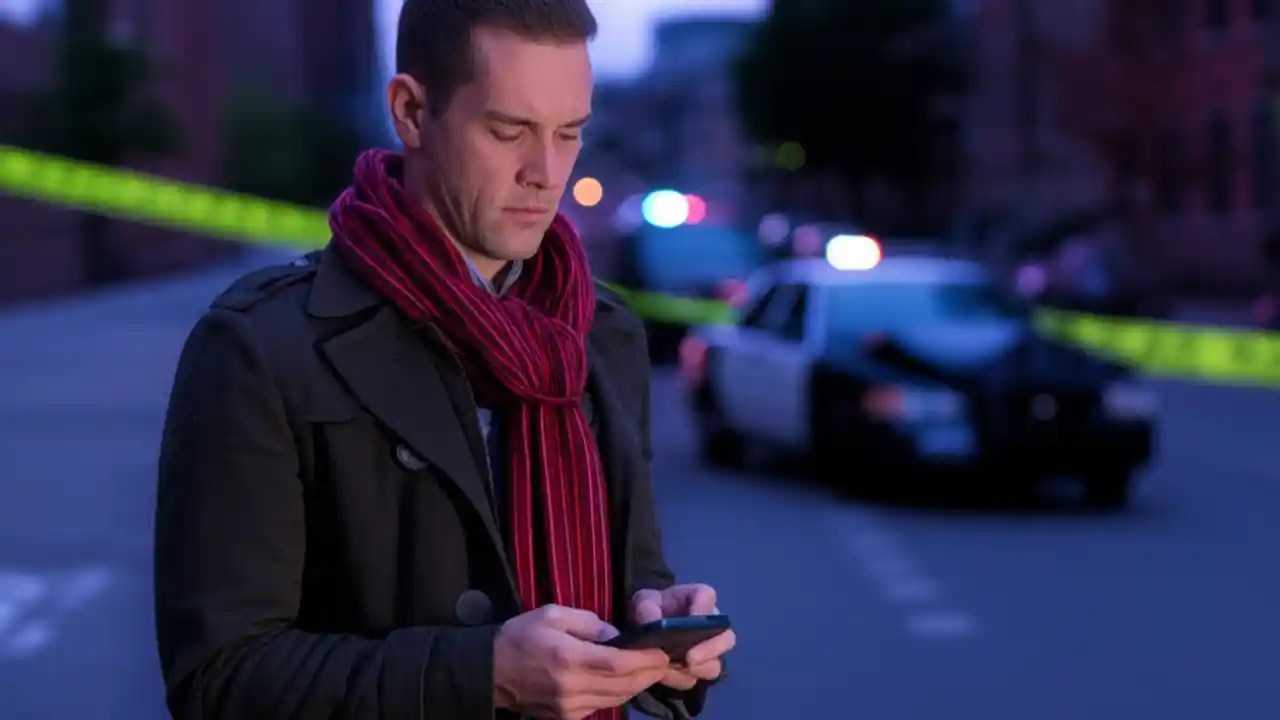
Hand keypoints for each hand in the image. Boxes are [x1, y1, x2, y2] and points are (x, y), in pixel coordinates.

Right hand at [493, 604, 671, 719]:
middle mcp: (574, 688)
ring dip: (638, 685)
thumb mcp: (552, 614)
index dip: (647, 660)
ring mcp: (571, 708)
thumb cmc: (521, 636)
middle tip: (667, 660)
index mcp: (570, 659)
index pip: (620, 664)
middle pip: (624, 685)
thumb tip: (616, 636)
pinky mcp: (567, 718)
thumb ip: (588, 623)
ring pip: (617, 699)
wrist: (489, 672)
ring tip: (652, 669)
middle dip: (649, 673)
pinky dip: (619, 693)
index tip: (665, 652)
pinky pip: (603, 705)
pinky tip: (625, 681)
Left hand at [631, 584, 735, 690]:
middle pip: (726, 637)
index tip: (692, 622)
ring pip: (716, 663)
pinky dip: (682, 677)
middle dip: (711, 649)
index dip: (703, 609)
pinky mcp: (694, 670)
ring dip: (700, 668)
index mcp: (697, 598)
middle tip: (691, 658)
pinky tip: (666, 674)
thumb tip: (654, 622)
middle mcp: (710, 625)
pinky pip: (696, 678)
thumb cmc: (649, 609)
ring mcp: (706, 651)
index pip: (707, 596)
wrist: (641, 629)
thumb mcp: (643, 602)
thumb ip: (647, 608)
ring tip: (680, 668)